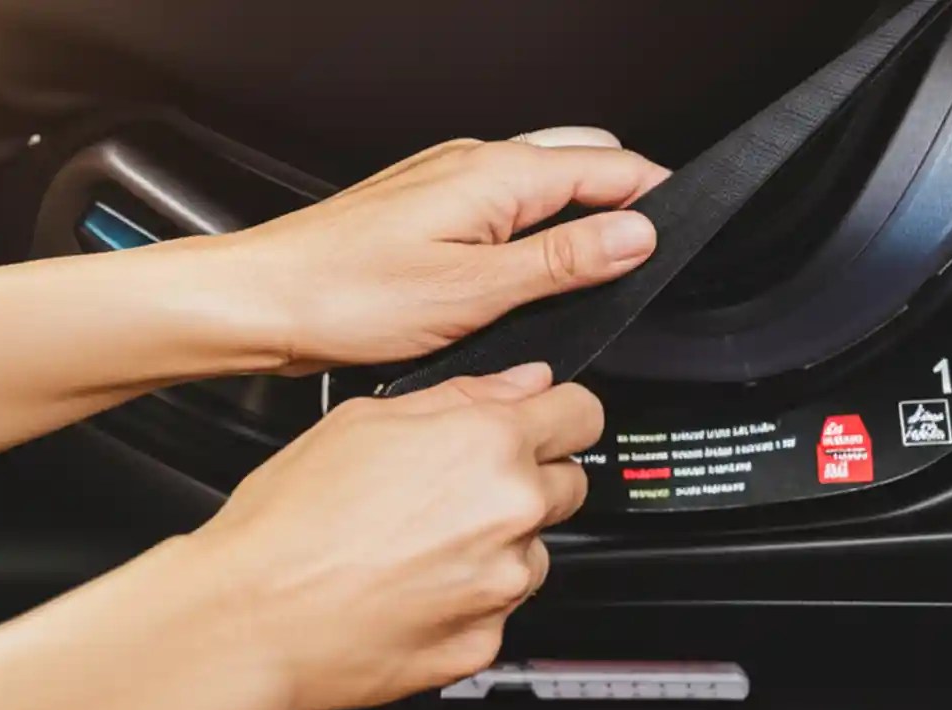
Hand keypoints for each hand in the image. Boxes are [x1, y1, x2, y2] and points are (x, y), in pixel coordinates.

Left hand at [189, 127, 667, 372]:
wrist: (267, 303)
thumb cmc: (347, 295)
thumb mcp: (474, 289)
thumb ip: (561, 261)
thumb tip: (633, 236)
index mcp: (497, 175)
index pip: (610, 168)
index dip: (655, 199)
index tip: (684, 233)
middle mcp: (473, 165)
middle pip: (581, 165)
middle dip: (621, 202)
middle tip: (642, 260)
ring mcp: (448, 183)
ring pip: (541, 184)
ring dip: (575, 217)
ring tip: (591, 270)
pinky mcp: (427, 210)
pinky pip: (503, 205)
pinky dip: (532, 230)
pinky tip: (525, 272)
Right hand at [192, 363, 599, 709]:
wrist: (251, 618)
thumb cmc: (289, 520)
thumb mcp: (362, 419)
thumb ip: (460, 396)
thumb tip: (522, 383)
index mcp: (487, 445)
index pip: (582, 414)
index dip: (558, 414)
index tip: (543, 424)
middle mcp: (510, 513)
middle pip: (567, 484)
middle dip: (525, 479)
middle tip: (457, 487)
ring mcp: (502, 584)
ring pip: (535, 549)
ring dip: (498, 542)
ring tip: (421, 543)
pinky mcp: (484, 641)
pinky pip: (500, 608)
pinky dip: (469, 596)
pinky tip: (412, 585)